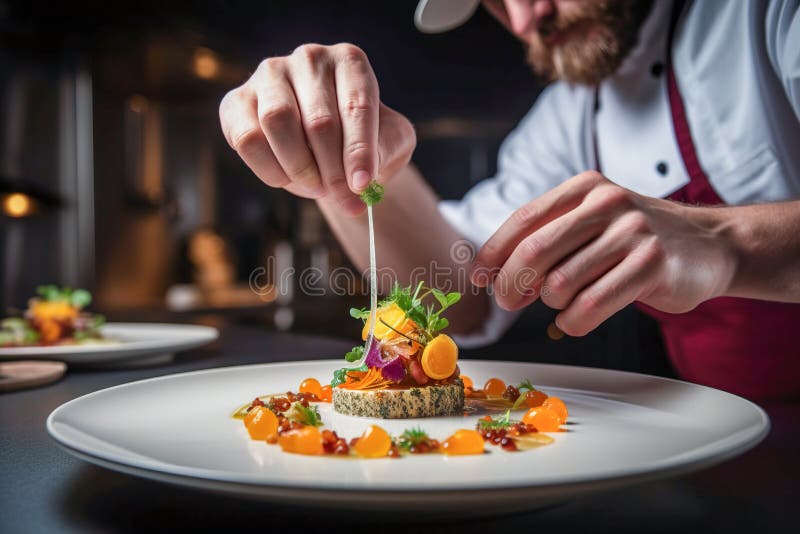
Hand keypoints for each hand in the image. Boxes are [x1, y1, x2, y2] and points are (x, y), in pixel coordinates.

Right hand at [219, 43, 415, 214]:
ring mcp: (269, 76)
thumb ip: (386, 149)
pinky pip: (247, 138)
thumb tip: (361, 177)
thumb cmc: (361, 139)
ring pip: (278, 122)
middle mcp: (309, 59)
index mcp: (350, 62)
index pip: (356, 106)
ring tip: (317, 188)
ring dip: (300, 168)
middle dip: (334, 171)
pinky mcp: (237, 101)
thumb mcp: (391, 142)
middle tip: (345, 201)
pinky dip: (269, 169)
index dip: (360, 151)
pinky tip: (288, 179)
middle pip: (319, 121)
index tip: (362, 185)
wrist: (329, 146)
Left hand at [470, 171, 738, 335]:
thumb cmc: (635, 238)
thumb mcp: (591, 221)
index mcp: (585, 188)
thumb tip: (493, 272)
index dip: (493, 253)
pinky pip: (590, 306)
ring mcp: (633, 233)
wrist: (708, 244)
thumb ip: (547, 237)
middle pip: (534, 252)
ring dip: (551, 304)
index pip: (523, 220)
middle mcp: (607, 203)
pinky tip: (574, 320)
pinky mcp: (652, 266)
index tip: (479, 278)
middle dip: (511, 284)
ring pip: (560, 285)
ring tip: (564, 302)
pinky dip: (572, 322)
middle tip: (510, 301)